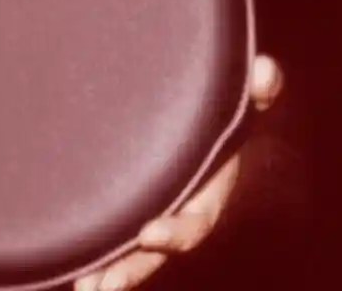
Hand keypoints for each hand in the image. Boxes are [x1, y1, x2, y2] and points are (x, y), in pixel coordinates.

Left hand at [73, 55, 284, 290]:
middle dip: (134, 269)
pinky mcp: (127, 209)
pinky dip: (95, 258)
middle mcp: (179, 210)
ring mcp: (153, 212)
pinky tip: (74, 276)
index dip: (176, 230)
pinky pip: (113, 239)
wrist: (185, 103)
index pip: (195, 220)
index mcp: (206, 192)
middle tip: (104, 286)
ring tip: (86, 290)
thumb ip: (256, 88)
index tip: (149, 233)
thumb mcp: (238, 95)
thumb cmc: (214, 104)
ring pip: (133, 254)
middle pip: (157, 250)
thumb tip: (266, 71)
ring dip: (111, 274)